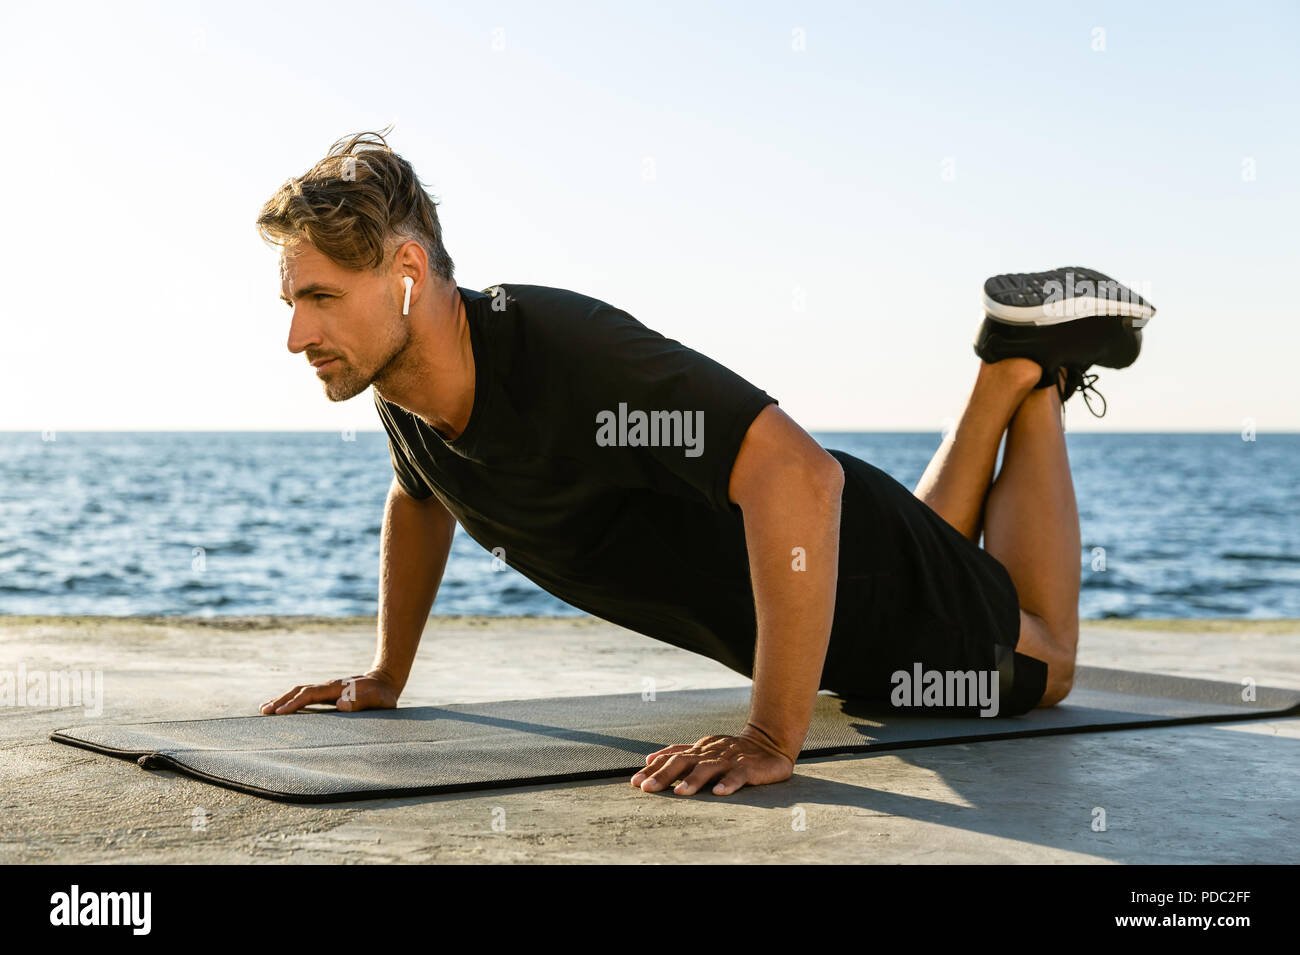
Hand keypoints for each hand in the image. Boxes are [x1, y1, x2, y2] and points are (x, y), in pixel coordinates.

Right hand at [259, 670, 398, 714]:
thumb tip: (340, 704)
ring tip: (265, 709)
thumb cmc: (383, 694)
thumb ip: (362, 701)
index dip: (295, 703)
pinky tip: (283, 707)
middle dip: (281, 700)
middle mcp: (329, 686)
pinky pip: (305, 696)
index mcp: (337, 688)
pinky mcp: (327, 693)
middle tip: (263, 711)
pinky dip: (291, 700)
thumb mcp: (380, 700)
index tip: (280, 713)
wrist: (386, 680)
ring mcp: (327, 689)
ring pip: (300, 692)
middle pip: (300, 690)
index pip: (311, 694)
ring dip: (283, 699)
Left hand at [629, 729, 795, 795]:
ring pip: (708, 768)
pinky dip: (728, 783)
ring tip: (680, 792)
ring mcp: (728, 760)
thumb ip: (678, 754)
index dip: (653, 769)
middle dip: (663, 775)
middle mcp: (709, 753)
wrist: (768, 742)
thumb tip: (649, 759)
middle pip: (682, 762)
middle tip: (646, 788)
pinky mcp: (748, 768)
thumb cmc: (731, 750)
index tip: (635, 782)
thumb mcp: (703, 750)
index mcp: (698, 750)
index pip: (671, 758)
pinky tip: (720, 792)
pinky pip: (737, 776)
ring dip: (693, 780)